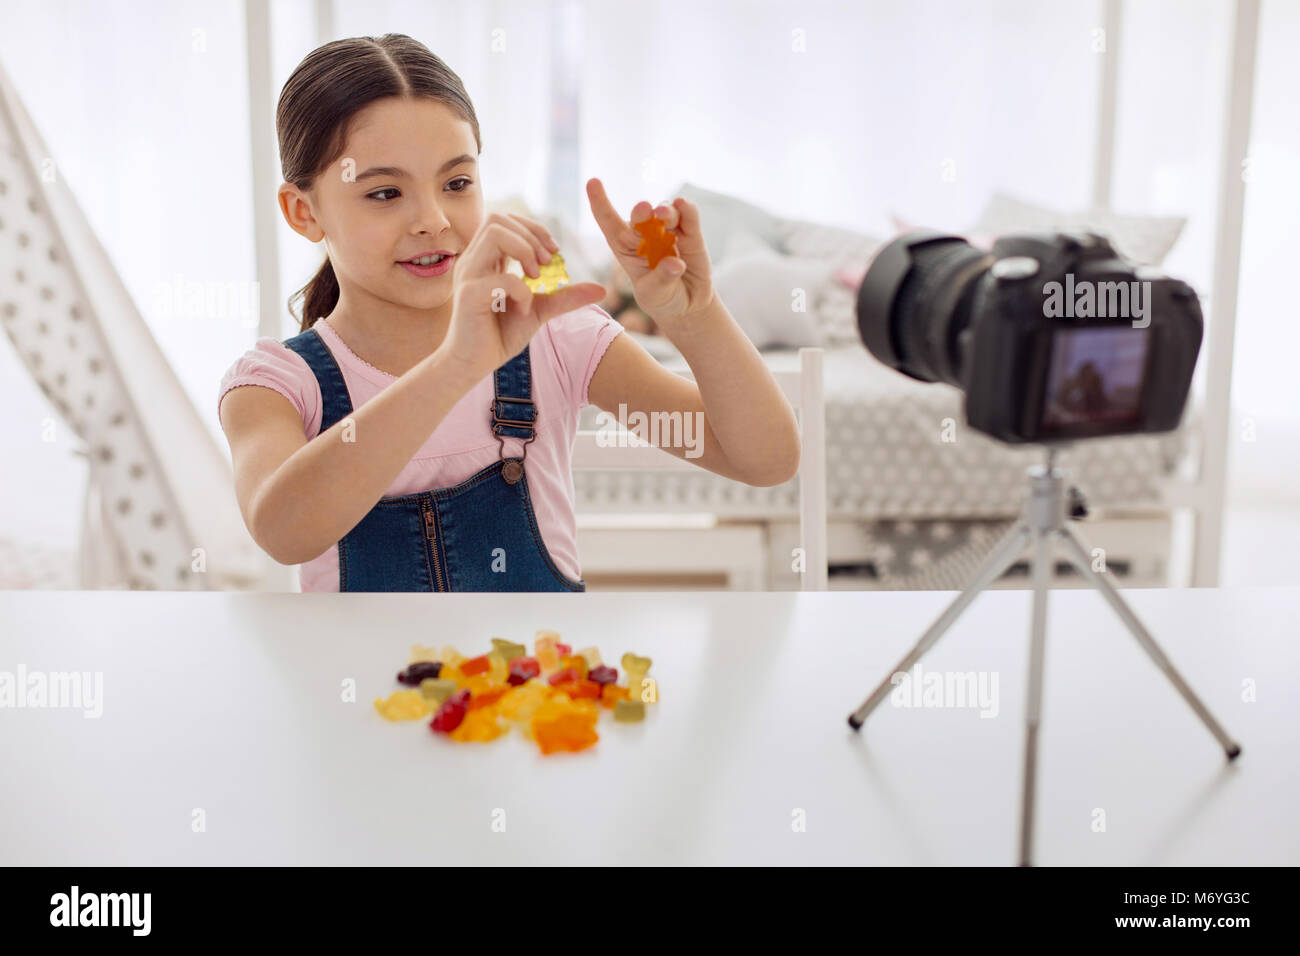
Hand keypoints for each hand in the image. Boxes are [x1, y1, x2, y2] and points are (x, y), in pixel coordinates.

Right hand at [443, 211, 606, 381]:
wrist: (474, 364)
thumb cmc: (500, 335)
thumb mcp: (540, 310)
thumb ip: (565, 296)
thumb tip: (602, 289)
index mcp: (486, 259)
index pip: (506, 220)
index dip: (534, 229)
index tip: (553, 253)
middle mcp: (474, 261)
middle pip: (498, 218)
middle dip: (531, 236)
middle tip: (546, 265)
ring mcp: (468, 276)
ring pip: (495, 233)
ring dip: (524, 250)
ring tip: (535, 278)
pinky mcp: (469, 295)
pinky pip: (502, 278)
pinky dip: (521, 290)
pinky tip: (524, 309)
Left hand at [585, 178, 714, 328]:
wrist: (688, 303)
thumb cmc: (663, 298)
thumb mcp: (656, 294)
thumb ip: (663, 279)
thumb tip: (674, 263)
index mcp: (626, 248)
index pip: (609, 223)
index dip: (600, 202)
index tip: (592, 182)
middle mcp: (646, 235)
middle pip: (640, 217)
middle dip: (640, 212)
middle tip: (644, 210)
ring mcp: (669, 231)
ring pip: (666, 213)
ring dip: (666, 211)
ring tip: (664, 215)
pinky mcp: (691, 233)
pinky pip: (689, 216)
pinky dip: (687, 210)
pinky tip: (684, 206)